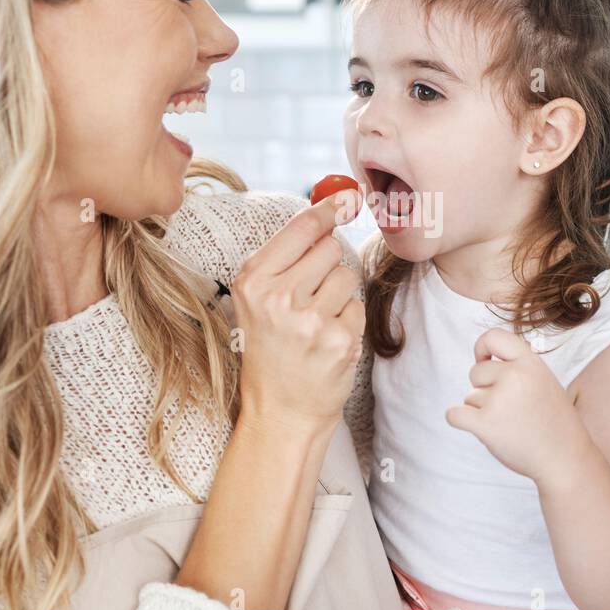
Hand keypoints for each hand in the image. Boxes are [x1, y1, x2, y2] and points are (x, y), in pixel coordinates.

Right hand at [231, 188, 364, 437]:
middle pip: (328, 248)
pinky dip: (348, 321)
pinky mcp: (338, 340)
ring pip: (346, 275)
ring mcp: (309, 321)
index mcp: (252, 280)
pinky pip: (357, 306)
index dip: (329, 207)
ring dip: (338, 295)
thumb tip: (333, 202)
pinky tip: (328, 341)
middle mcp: (278, 297)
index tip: (348, 196)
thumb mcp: (260, 300)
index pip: (301, 227)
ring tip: (315, 323)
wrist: (280, 412)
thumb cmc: (272, 351)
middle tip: (309, 298)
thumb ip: (288, 255)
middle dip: (326, 265)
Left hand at [445, 327, 591, 481]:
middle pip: (476, 372)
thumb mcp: (544, 381)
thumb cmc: (553, 422)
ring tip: (509, 424)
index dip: (481, 346)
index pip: (494, 336)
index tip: (483, 360)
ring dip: (481, 411)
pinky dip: (458, 419)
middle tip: (510, 409)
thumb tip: (483, 359)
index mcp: (531, 363)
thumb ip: (518, 367)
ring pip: (470, 397)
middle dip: (484, 389)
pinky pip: (454, 414)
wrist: (565, 458)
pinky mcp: (486, 424)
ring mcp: (500, 400)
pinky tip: (476, 426)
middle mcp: (515, 376)